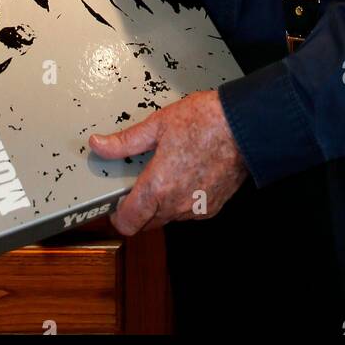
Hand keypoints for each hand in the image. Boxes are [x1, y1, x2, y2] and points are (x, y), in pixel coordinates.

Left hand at [88, 89, 249, 234]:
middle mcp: (177, 205)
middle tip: (139, 181)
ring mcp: (196, 209)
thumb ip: (125, 141)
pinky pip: (188, 212)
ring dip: (161, 203)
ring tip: (166, 172)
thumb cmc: (205, 121)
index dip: (117, 216)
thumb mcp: (158, 125)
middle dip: (138, 207)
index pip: (128, 222)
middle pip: (146, 223)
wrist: (244, 125)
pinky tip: (186, 174)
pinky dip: (182, 200)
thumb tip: (99, 145)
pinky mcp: (212, 207)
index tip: (115, 202)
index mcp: (158, 187)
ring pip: (167, 217)